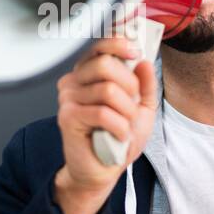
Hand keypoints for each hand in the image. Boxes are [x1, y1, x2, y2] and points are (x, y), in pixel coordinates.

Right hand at [52, 35, 158, 213]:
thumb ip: (145, 84)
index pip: (99, 44)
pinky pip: (102, 113)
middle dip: (130, 86)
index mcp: (89, 73)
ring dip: (126, 111)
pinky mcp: (68, 117)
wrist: (103, 170)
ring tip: (125, 125)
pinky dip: (119, 127)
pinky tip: (118, 135)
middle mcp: (74, 80)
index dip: (118, 43)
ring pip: (108, 90)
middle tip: (133, 104)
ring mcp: (68, 98)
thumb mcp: (142, 108)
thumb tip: (144, 62)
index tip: (136, 52)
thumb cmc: (118, 137)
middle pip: (105, 64)